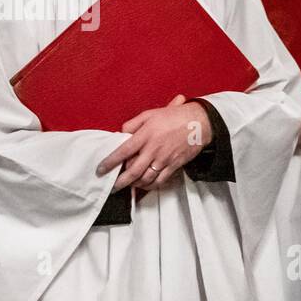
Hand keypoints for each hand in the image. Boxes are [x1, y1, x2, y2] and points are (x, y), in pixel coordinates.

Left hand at [96, 95, 211, 190]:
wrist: (199, 122)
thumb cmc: (174, 116)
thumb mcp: (150, 114)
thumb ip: (133, 124)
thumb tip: (121, 134)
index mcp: (146, 135)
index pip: (123, 151)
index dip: (110, 162)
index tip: (101, 169)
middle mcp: (154, 149)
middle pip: (133, 170)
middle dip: (120, 181)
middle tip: (112, 187)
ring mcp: (164, 159)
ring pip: (146, 178)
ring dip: (134, 185)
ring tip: (127, 186)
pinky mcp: (174, 165)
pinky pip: (160, 181)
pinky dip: (150, 186)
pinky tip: (144, 185)